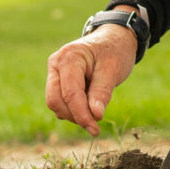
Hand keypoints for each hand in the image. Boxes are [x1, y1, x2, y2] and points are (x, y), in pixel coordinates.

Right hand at [44, 20, 135, 134]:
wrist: (113, 39)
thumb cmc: (115, 51)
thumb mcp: (113, 70)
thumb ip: (102, 93)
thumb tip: (95, 116)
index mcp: (69, 57)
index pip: (70, 93)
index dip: (81, 115)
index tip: (95, 129)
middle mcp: (56, 63)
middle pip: (55, 100)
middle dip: (75, 116)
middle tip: (96, 124)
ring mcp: (54, 71)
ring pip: (55, 103)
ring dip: (74, 113)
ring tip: (96, 108)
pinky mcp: (57, 80)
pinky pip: (59, 101)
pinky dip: (73, 108)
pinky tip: (89, 103)